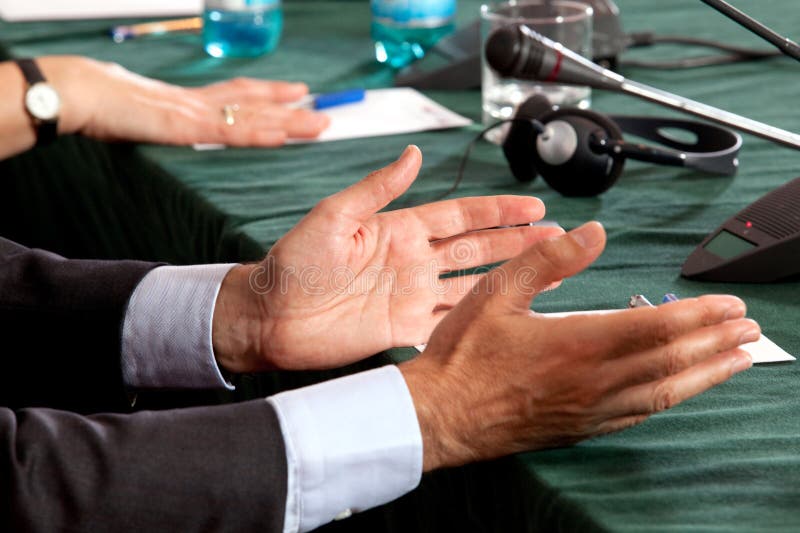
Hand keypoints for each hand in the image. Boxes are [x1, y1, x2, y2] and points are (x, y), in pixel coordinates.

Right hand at [39, 55, 328, 146]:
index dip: (266, 95)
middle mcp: (197, 103)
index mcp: (185, 101)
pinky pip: (231, 132)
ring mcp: (194, 113)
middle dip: (289, 107)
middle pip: (254, 103)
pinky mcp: (186, 126)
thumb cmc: (94, 102)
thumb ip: (154, 121)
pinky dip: (260, 133)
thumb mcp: (133, 115)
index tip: (291, 93)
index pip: (236, 96)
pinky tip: (283, 134)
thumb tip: (158, 123)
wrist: (76, 92)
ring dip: (289, 120)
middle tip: (321, 108)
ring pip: (253, 117)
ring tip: (319, 121)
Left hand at [212, 145, 563, 371]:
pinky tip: (506, 315)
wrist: (271, 317)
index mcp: (399, 230)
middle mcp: (413, 261)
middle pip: (477, 249)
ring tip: (547, 271)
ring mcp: (411, 296)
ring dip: (507, 278)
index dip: (497, 211)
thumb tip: (414, 153)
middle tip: (558, 238)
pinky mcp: (404, 329)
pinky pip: (450, 321)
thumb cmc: (294, 262)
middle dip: (517, 242)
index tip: (534, 206)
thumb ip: (377, 189)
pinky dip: (479, 318)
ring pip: (472, 285)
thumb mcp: (334, 216)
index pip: (459, 217)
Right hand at [398, 221, 759, 470]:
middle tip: (749, 330)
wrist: (440, 416)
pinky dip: (671, 400)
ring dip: (707, 375)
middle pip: (672, 362)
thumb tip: (591, 231)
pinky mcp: (582, 427)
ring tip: (736, 361)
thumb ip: (547, 260)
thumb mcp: (496, 293)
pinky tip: (681, 393)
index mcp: (577, 344)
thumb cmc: (464, 357)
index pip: (656, 329)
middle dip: (716, 343)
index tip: (728, 306)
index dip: (698, 316)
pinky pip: (640, 416)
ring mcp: (591, 409)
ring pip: (665, 393)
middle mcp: (593, 381)